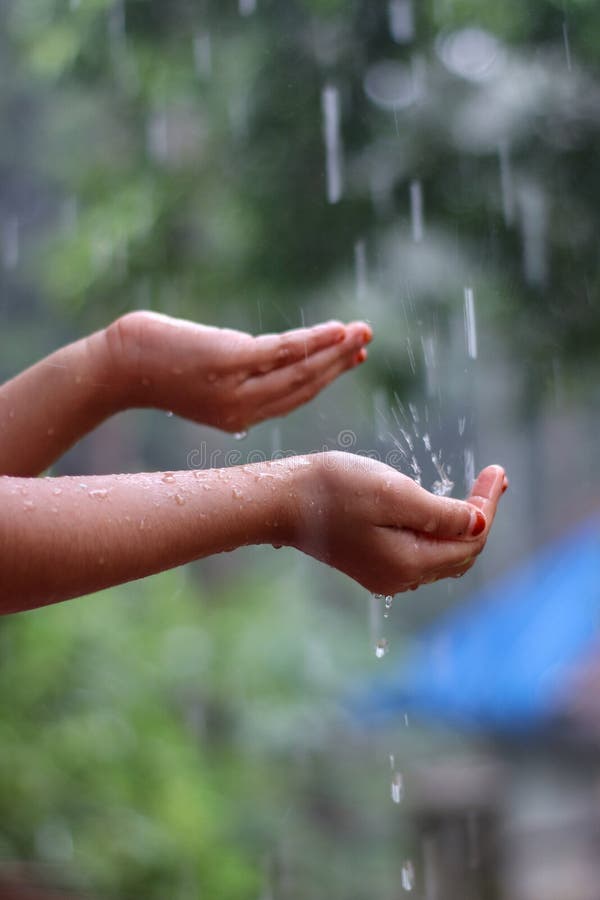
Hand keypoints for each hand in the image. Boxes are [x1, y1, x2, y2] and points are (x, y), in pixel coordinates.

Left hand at [103, 311, 371, 431]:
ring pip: (299, 371)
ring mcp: (236, 387)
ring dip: (335, 351)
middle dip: (339, 364)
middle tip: (367, 343)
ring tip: (362, 333)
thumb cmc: (155, 368)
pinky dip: (313, 341)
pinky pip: (282, 352)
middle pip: (303, 387)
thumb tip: (261, 359)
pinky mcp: (229, 362)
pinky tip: (336, 330)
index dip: (326, 379)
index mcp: (238, 419)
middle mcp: (242, 410)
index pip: (293, 399)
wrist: (117, 367)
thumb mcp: (202, 379)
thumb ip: (236, 376)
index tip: (350, 360)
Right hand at [286, 452, 505, 594]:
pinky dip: (437, 530)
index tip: (499, 471)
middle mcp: (401, 577)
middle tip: (493, 477)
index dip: (489, 506)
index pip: (471, 540)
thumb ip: (440, 513)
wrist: (282, 501)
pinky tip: (438, 508)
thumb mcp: (394, 493)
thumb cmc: (335, 490)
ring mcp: (385, 573)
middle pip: (460, 552)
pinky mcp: (371, 563)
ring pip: (441, 554)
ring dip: (462, 524)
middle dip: (481, 516)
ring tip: (477, 490)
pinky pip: (419, 552)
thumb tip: (481, 524)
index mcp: (410, 563)